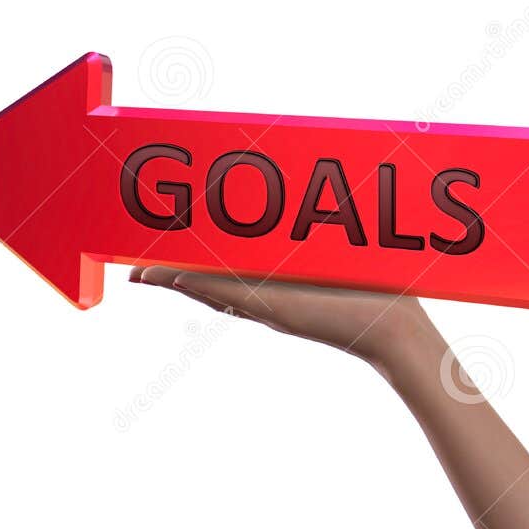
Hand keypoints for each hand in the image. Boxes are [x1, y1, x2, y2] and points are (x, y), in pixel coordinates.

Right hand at [128, 266, 434, 371]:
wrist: (395, 328)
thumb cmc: (377, 292)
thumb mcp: (339, 259)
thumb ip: (315, 239)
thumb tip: (314, 201)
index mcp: (278, 282)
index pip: (224, 270)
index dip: (189, 261)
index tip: (159, 249)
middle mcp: (269, 295)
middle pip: (206, 280)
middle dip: (168, 271)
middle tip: (133, 266)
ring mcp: (269, 305)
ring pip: (210, 289)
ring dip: (174, 280)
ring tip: (141, 272)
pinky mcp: (278, 312)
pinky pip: (229, 297)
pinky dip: (202, 289)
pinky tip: (175, 280)